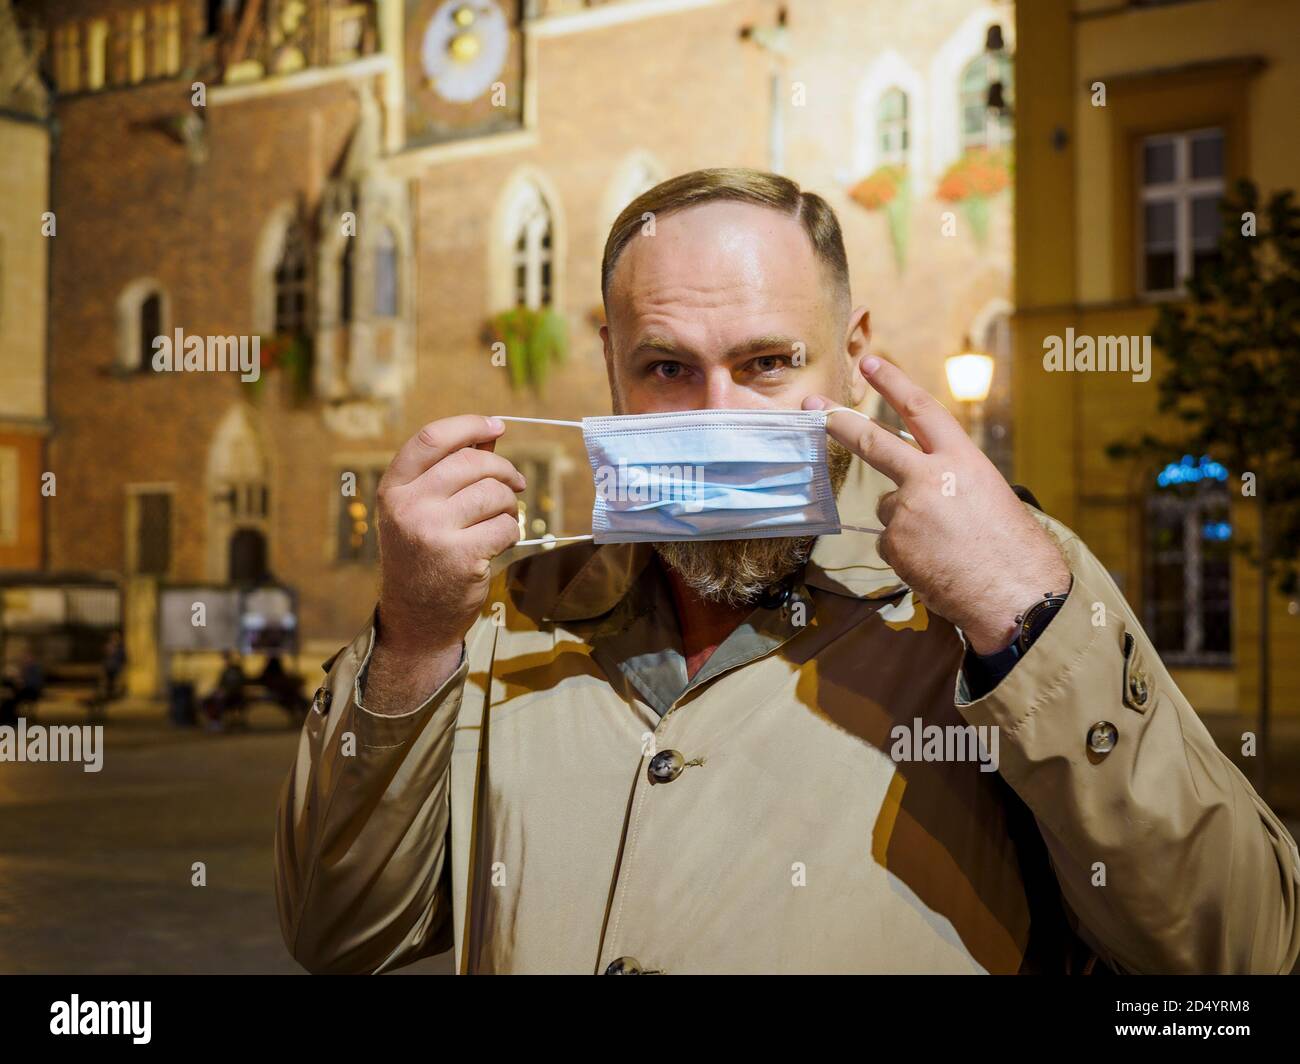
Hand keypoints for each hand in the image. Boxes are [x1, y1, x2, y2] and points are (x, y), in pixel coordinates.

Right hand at [375, 415, 524, 655]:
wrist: (416, 616)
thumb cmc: (424, 556)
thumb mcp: (422, 509)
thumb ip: (451, 470)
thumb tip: (490, 433)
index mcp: (393, 489)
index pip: (432, 439)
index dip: (469, 425)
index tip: (497, 425)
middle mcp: (408, 507)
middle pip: (471, 462)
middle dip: (503, 470)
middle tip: (515, 484)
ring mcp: (432, 532)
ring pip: (493, 493)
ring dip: (508, 504)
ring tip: (501, 517)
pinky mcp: (461, 557)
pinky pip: (505, 526)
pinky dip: (511, 531)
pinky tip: (498, 542)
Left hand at [804, 356, 1070, 654]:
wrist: (1016, 595)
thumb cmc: (1012, 547)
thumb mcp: (988, 493)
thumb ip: (949, 477)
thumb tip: (918, 481)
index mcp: (961, 459)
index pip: (920, 409)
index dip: (893, 383)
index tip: (869, 363)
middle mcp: (929, 477)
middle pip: (873, 441)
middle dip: (838, 422)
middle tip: (812, 407)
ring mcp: (906, 511)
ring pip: (889, 507)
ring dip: (908, 523)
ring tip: (945, 546)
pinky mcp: (894, 544)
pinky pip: (891, 542)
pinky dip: (907, 553)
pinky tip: (935, 564)